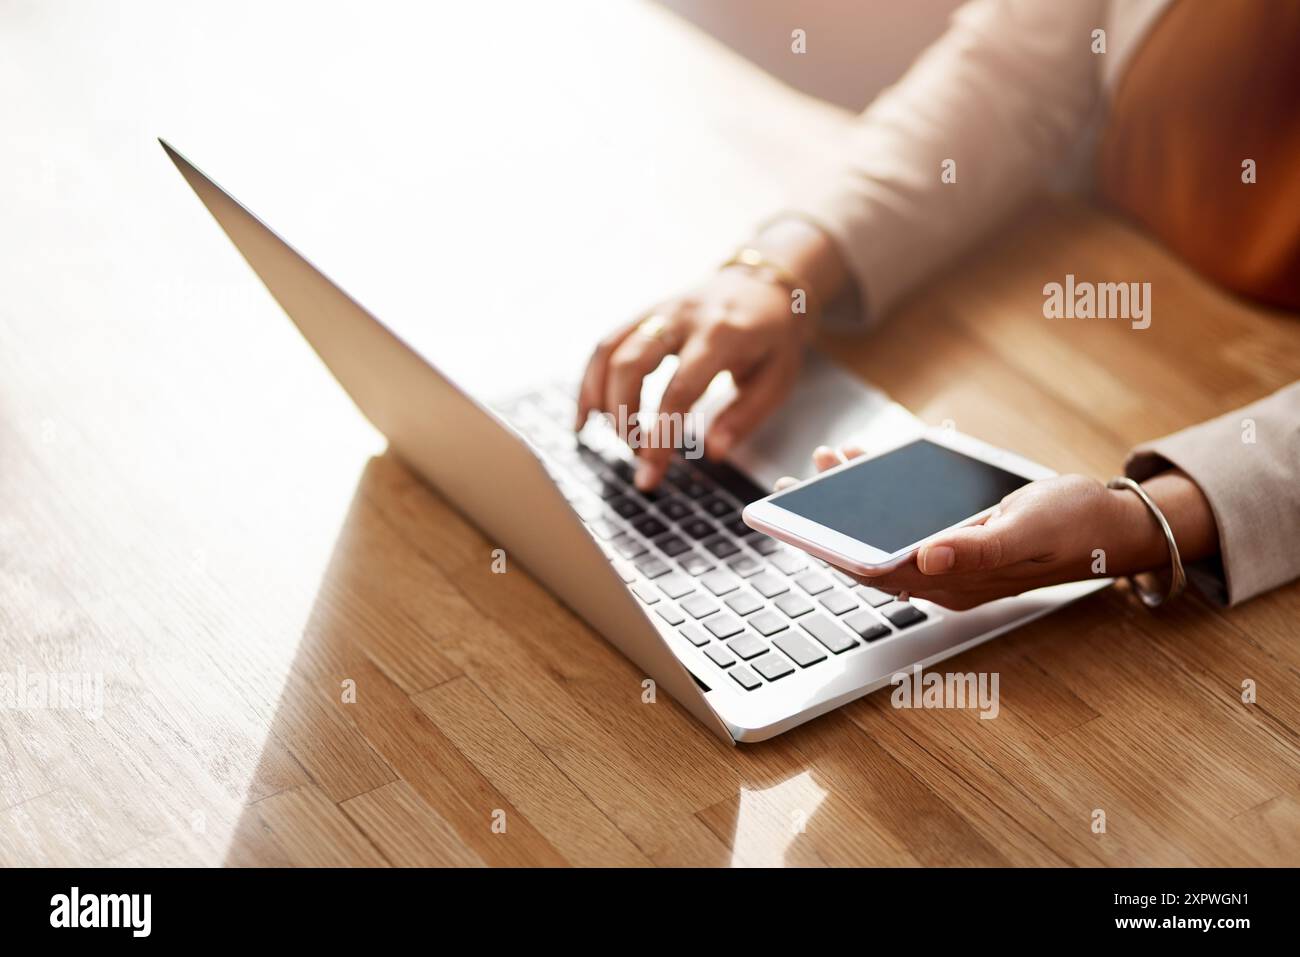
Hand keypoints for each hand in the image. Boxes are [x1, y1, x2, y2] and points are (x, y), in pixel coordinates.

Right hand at [576, 269, 805, 489]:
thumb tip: (713, 452)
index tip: (649, 470)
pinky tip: (587, 415)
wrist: (766, 282)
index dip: (660, 433)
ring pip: (609, 350)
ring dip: (599, 398)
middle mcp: (684, 316)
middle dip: (622, 416)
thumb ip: (744, 417)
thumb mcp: (777, 379)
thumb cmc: (774, 336)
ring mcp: (659, 310)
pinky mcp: (645, 312)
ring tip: (610, 437)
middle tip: (633, 454)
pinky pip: (606, 342)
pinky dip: (589, 380)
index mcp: (722, 334)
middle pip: (631, 363)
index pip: (680, 389)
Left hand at [776, 444, 1214, 610]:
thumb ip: (978, 548)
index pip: (874, 571)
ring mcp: (949, 559)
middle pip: (869, 551)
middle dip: (831, 516)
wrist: (1112, 524)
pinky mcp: (957, 538)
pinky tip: (876, 461)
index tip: (797, 519)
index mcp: (955, 584)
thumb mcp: (1027, 530)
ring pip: (884, 532)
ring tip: (835, 458)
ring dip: (855, 497)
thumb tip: (925, 557)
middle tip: (804, 478)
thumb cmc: (1075, 526)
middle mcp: (944, 577)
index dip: (831, 547)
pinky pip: (907, 518)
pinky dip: (886, 490)